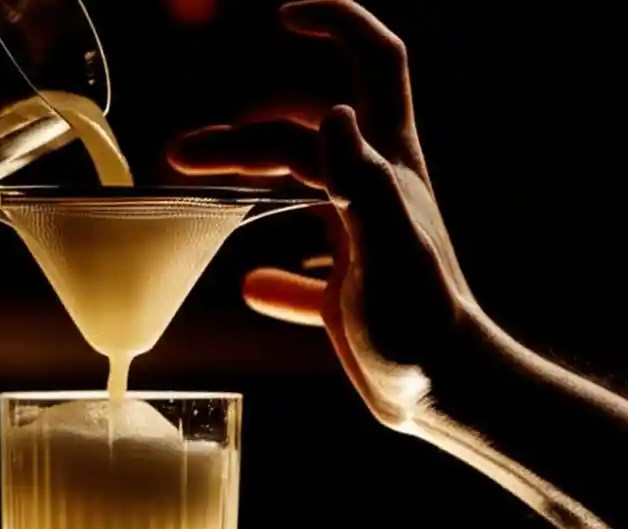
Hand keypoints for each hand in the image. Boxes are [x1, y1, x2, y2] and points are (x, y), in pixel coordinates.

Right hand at [168, 0, 475, 428]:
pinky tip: (251, 286)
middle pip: (307, 130)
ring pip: (298, 187)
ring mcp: (362, 239)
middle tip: (182, 154)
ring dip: (244, 180)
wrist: (445, 393)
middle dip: (245, 130)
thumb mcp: (387, 246)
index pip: (372, 65)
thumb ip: (361, 180)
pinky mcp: (351, 290)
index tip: (285, 16)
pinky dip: (275, 274)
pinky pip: (305, 273)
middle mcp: (375, 191)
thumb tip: (333, 116)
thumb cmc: (420, 324)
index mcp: (387, 166)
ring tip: (190, 188)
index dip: (337, 24)